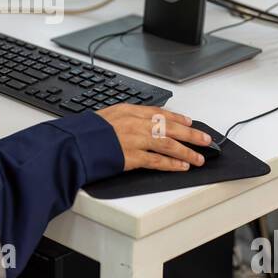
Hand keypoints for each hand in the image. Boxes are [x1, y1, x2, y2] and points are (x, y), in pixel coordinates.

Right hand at [95, 105, 211, 171]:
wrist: (72, 143)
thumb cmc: (85, 133)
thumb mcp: (105, 117)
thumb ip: (124, 119)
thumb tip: (139, 124)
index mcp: (128, 110)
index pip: (160, 113)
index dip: (178, 118)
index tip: (189, 122)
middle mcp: (135, 123)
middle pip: (170, 127)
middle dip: (191, 134)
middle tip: (206, 140)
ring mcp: (135, 140)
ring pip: (169, 144)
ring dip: (186, 151)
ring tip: (199, 157)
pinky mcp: (132, 157)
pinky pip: (157, 161)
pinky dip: (172, 164)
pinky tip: (182, 166)